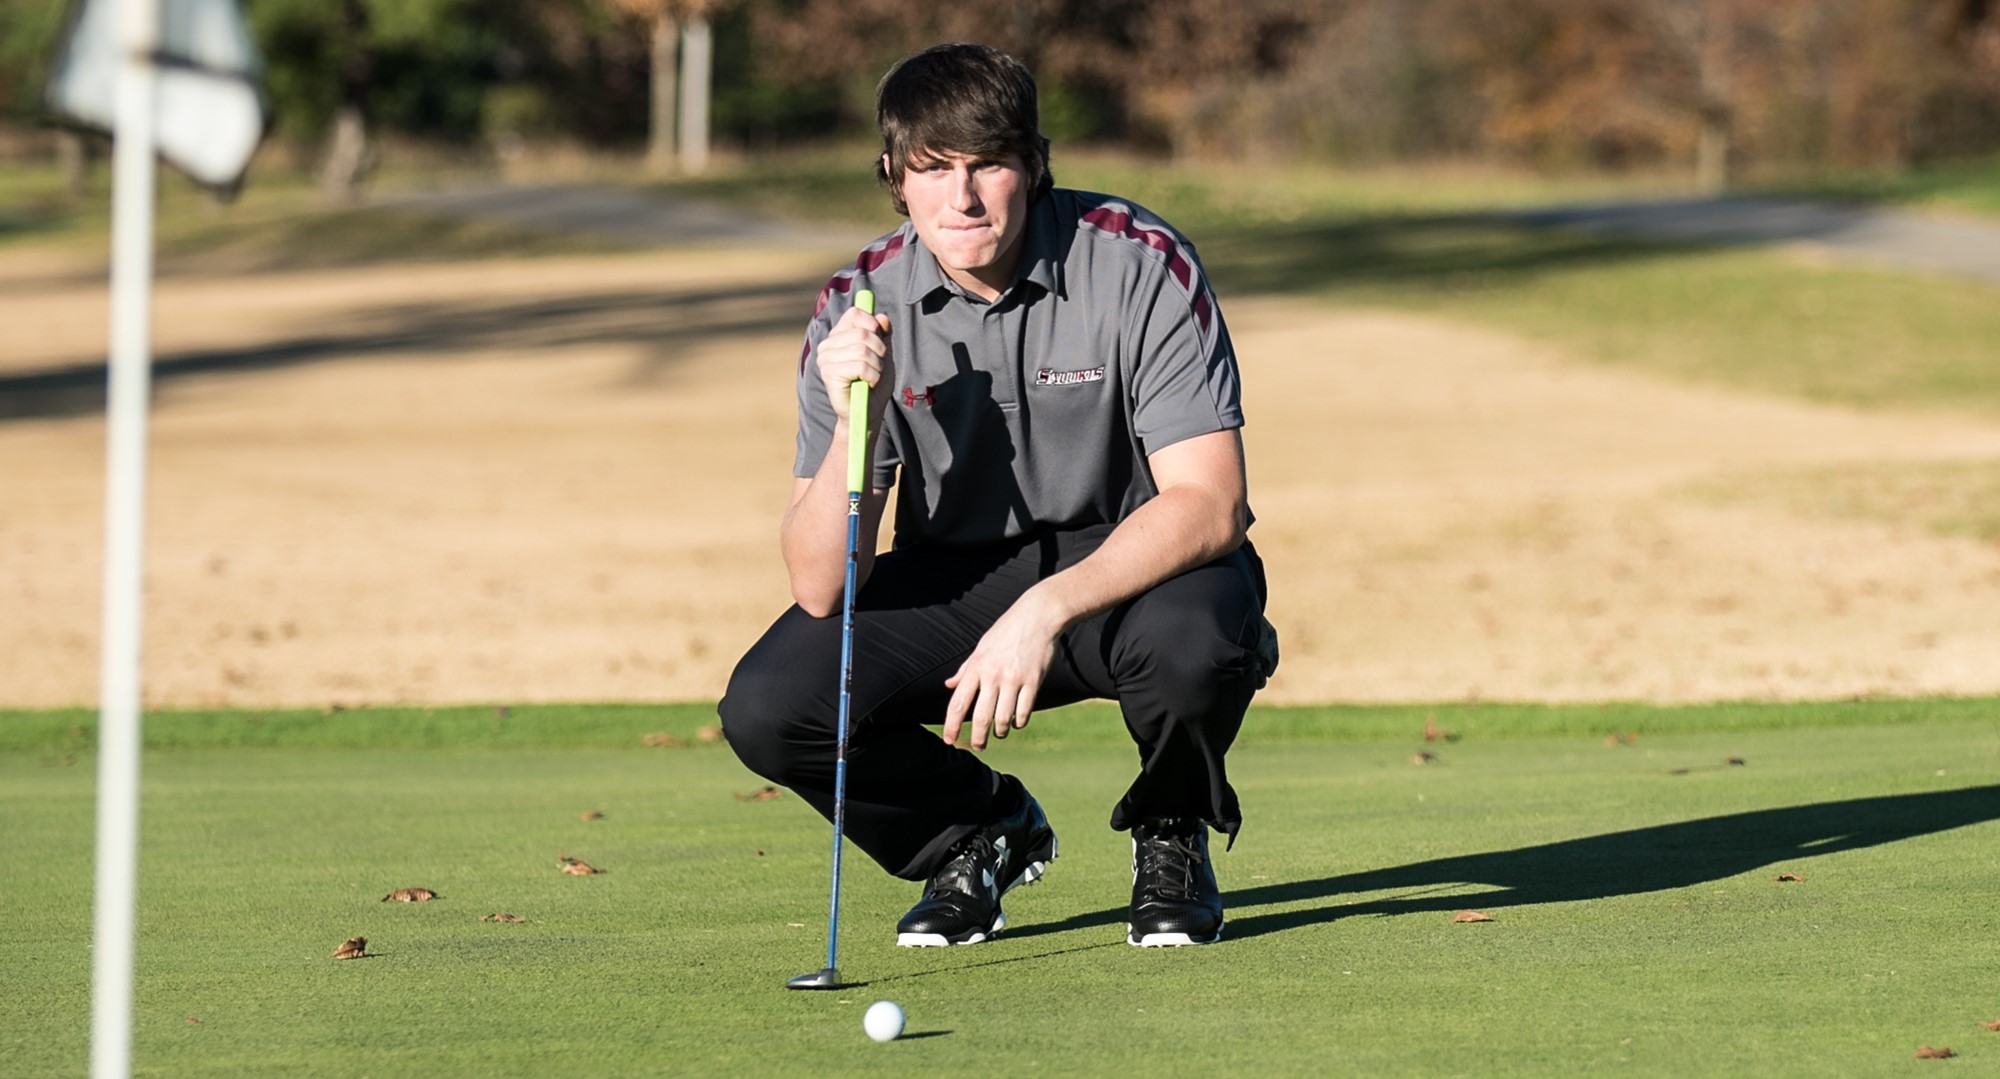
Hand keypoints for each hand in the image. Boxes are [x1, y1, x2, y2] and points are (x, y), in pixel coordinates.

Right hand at [815, 304, 892, 425]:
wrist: (868, 412)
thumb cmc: (874, 383)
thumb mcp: (883, 354)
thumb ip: (882, 334)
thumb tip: (882, 317)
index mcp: (839, 335)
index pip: (855, 314)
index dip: (873, 325)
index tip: (879, 343)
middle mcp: (828, 344)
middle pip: (863, 333)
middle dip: (879, 351)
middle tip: (876, 367)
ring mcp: (825, 359)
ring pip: (863, 349)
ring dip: (876, 366)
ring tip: (872, 377)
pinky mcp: (828, 373)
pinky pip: (860, 366)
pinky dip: (872, 376)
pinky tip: (868, 384)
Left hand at [942, 591, 1067, 749]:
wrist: (1038, 616)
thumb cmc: (1007, 631)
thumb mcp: (982, 647)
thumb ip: (965, 669)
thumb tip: (948, 686)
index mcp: (976, 667)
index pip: (958, 703)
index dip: (952, 725)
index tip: (949, 741)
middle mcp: (993, 675)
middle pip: (981, 718)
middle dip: (978, 739)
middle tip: (978, 746)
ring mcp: (1014, 679)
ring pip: (1003, 720)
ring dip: (1000, 732)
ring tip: (999, 732)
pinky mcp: (1034, 682)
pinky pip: (1023, 713)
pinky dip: (1018, 722)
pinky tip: (1016, 721)